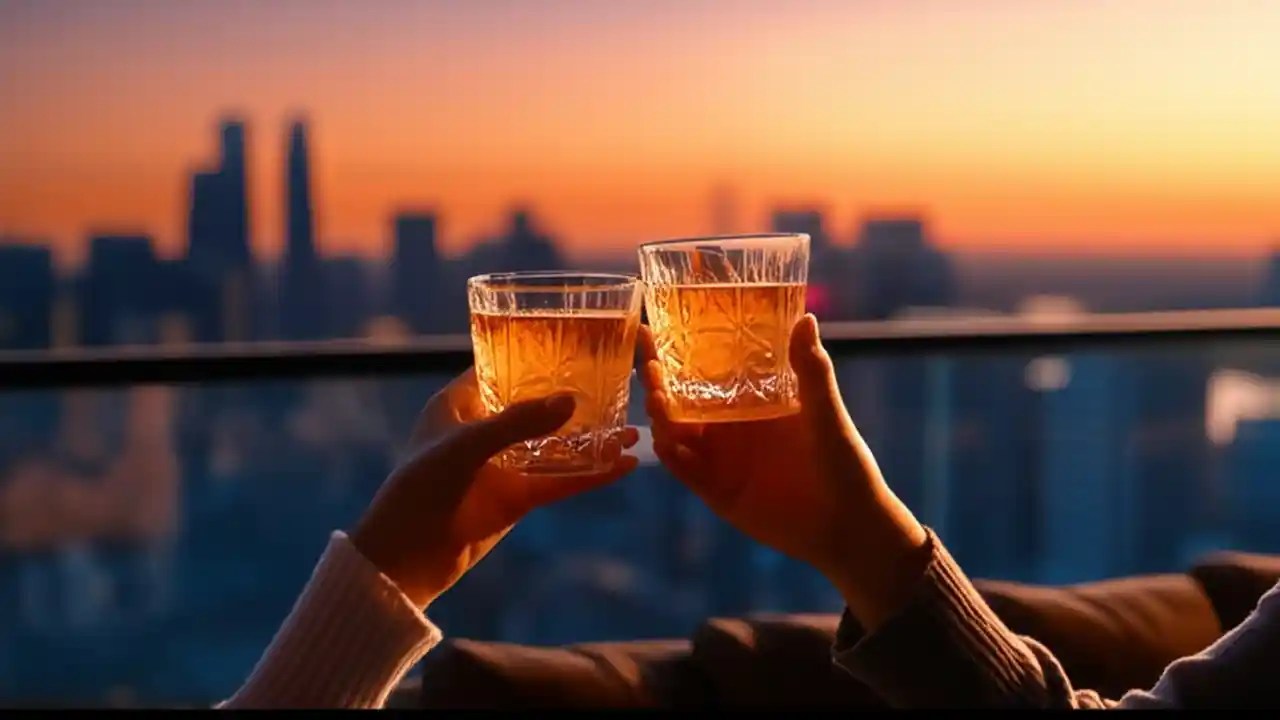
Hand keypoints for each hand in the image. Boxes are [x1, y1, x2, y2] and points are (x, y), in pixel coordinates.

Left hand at [351, 369, 638, 607]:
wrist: (402, 560)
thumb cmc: (419, 489)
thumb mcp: (466, 447)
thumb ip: (518, 424)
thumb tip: (571, 401)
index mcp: (459, 404)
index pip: (501, 367)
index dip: (535, 354)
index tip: (577, 341)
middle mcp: (483, 430)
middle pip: (536, 406)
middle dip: (574, 397)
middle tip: (618, 383)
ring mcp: (502, 466)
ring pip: (555, 447)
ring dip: (591, 441)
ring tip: (632, 429)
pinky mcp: (515, 499)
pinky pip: (559, 481)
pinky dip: (590, 475)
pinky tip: (622, 467)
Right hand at [639, 314, 927, 628]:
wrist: (848, 527)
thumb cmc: (845, 465)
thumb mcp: (827, 416)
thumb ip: (812, 372)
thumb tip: (806, 319)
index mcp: (752, 400)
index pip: (708, 367)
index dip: (680, 346)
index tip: (656, 321)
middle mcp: (729, 425)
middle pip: (681, 397)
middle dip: (659, 377)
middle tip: (648, 357)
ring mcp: (720, 458)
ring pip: (676, 431)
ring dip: (662, 414)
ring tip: (657, 396)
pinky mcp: (716, 490)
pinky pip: (686, 470)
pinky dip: (673, 457)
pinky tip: (665, 443)